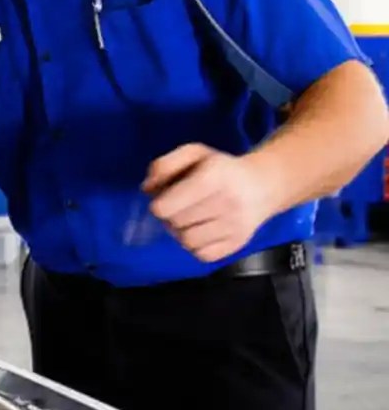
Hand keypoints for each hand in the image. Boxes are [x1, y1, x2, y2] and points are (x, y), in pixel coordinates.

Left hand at [144, 143, 281, 261]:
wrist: (263, 185)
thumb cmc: (221, 169)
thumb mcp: (193, 153)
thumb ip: (164, 165)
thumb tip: (146, 189)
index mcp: (214, 176)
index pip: (166, 207)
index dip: (158, 204)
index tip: (165, 198)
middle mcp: (227, 202)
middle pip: (175, 223)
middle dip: (170, 216)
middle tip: (180, 207)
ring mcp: (235, 226)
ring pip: (187, 242)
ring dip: (181, 232)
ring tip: (190, 219)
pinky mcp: (238, 244)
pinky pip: (202, 255)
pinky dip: (196, 246)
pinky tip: (202, 230)